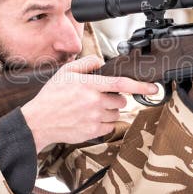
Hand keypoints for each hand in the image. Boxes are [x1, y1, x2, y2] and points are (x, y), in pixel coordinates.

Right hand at [21, 55, 158, 151]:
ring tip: (91, 108)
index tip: (153, 88)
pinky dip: (104, 122)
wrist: (38, 121)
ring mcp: (94, 118)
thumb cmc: (51, 96)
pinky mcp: (93, 131)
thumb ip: (86, 63)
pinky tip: (89, 118)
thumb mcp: (65, 72)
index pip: (121, 83)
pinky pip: (110, 126)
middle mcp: (94, 101)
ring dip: (109, 110)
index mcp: (89, 85)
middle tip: (99, 97)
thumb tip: (101, 62)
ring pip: (116, 113)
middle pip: (121, 100)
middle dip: (115, 98)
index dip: (140, 86)